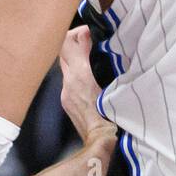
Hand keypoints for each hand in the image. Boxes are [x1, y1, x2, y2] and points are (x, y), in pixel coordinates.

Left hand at [58, 26, 113, 146]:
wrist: (101, 144)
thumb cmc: (113, 117)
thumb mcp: (113, 86)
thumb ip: (99, 60)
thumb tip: (92, 38)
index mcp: (80, 77)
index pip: (67, 44)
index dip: (77, 33)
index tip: (91, 31)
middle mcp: (68, 83)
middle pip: (62, 51)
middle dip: (74, 40)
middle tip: (91, 38)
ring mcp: (66, 94)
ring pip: (66, 65)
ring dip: (75, 55)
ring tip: (92, 52)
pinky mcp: (67, 102)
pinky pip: (69, 78)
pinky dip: (77, 69)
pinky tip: (90, 72)